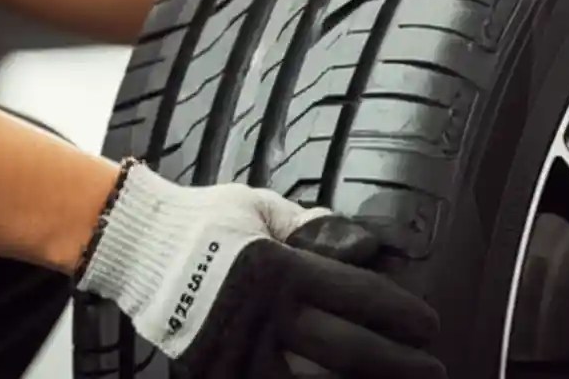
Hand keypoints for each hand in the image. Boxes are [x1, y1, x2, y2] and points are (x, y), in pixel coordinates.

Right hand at [76, 161, 445, 377]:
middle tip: (432, 369)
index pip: (355, 296)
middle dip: (398, 363)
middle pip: (347, 350)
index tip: (429, 324)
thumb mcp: (262, 207)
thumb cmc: (205, 221)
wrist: (136, 249)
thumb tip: (363, 246)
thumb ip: (313, 226)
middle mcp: (260, 317)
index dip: (399, 314)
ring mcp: (237, 354)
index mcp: (277, 269)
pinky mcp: (218, 376)